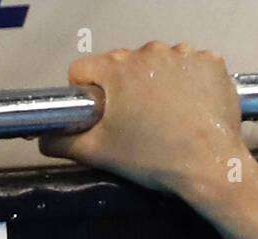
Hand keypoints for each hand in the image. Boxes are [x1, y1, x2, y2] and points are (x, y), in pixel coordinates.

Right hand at [39, 42, 247, 199]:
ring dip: (161, 84)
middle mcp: (149, 52)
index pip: (85, 70)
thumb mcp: (100, 154)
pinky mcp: (212, 64)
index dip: (89, 95)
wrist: (211, 168)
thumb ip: (63, 142)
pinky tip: (193, 107)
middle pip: (125, 67)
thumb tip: (45, 140)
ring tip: (171, 117)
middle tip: (142, 123)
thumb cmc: (158, 160)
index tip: (104, 114)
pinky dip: (192, 83)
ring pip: (159, 65)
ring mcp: (184, 55)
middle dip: (128, 90)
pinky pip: (193, 67)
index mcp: (116, 67)